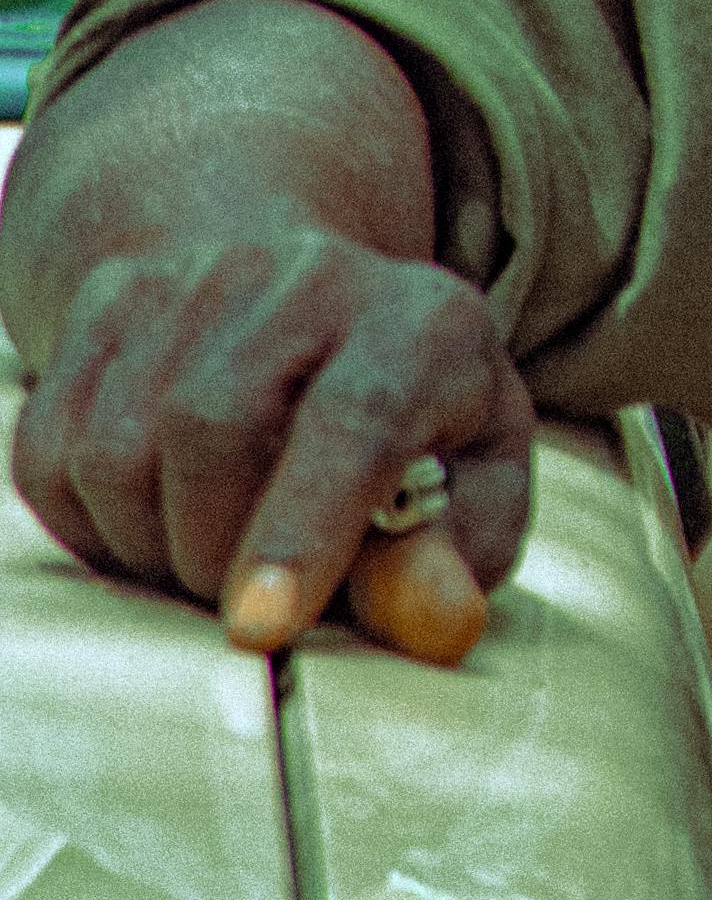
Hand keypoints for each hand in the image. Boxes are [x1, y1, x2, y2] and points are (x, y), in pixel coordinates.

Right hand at [10, 220, 534, 663]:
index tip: (262, 625)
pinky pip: (52, 454)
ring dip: (152, 546)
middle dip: (216, 554)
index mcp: (424, 320)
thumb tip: (436, 623)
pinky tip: (159, 519)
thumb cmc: (413, 429)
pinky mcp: (110, 301)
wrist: (318, 318)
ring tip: (214, 551)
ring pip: (117, 448)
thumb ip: (451, 560)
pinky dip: (94, 525)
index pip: (358, 415)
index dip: (306, 528)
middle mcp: (311, 274)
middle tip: (251, 600)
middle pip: (214, 424)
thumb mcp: (471, 494)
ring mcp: (198, 277)